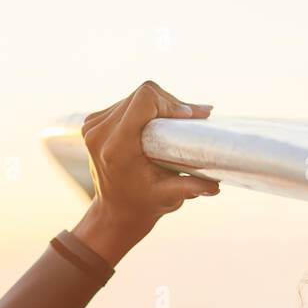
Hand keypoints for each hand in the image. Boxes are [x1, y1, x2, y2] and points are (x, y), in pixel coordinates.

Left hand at [71, 81, 218, 263]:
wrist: (115, 212)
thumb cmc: (144, 205)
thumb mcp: (168, 198)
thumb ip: (189, 188)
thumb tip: (215, 186)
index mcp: (117, 147)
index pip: (145, 100)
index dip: (171, 102)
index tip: (190, 117)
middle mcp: (100, 132)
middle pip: (142, 95)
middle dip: (171, 103)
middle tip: (195, 116)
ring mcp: (93, 126)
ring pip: (134, 96)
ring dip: (160, 104)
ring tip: (182, 118)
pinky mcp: (93, 123)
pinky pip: (125, 103)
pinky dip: (146, 108)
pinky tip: (161, 120)